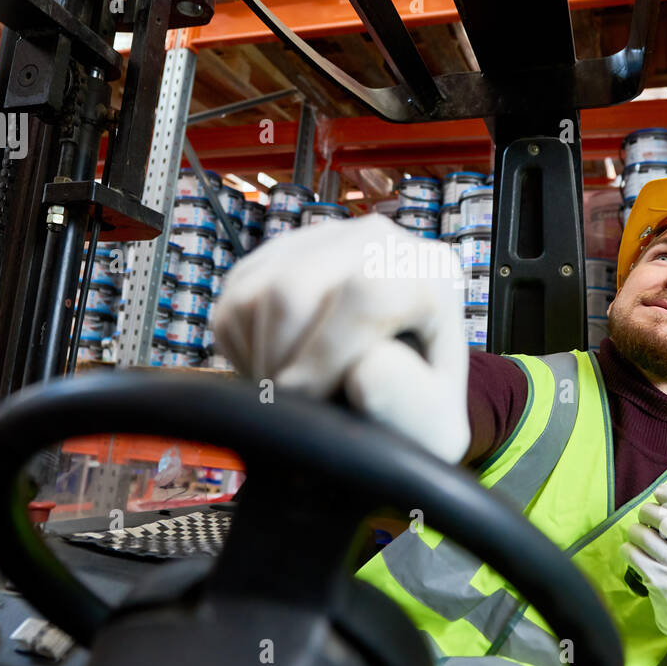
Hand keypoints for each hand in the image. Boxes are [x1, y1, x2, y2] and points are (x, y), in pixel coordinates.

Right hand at [211, 214, 469, 462]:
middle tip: (294, 403)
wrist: (390, 394)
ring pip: (256, 292)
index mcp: (429, 273)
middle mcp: (379, 241)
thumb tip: (365, 370)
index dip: (326, 353)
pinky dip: (243, 345)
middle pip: (295, 288)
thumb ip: (408, 404)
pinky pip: (236, 294)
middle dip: (281, 359)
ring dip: (260, 356)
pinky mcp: (281, 251)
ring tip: (292, 388)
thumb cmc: (414, 410)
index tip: (307, 399)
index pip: (366, 292)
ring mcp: (325, 238)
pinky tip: (281, 364)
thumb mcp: (430, 427)